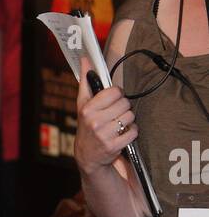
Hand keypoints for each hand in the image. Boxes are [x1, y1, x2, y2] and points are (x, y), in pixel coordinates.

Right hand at [75, 55, 137, 176]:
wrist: (88, 156)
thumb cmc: (87, 126)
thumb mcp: (83, 105)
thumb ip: (86, 82)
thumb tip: (85, 59)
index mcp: (87, 109)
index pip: (114, 92)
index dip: (117, 95)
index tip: (113, 100)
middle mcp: (94, 121)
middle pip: (125, 104)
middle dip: (123, 108)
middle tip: (115, 115)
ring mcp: (104, 135)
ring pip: (130, 117)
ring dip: (128, 120)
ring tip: (118, 125)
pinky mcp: (114, 146)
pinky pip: (134, 131)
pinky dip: (131, 132)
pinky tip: (122, 134)